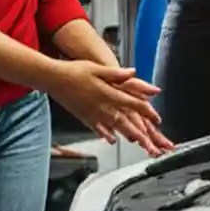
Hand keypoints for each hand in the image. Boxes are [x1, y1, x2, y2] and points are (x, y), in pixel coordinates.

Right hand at [46, 61, 166, 152]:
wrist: (53, 79)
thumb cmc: (74, 71)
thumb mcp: (98, 68)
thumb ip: (117, 74)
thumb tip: (133, 73)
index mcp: (108, 94)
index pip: (132, 104)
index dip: (147, 111)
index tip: (156, 117)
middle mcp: (102, 107)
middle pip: (125, 122)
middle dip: (140, 132)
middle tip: (151, 141)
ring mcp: (92, 114)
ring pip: (114, 128)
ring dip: (127, 135)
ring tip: (137, 142)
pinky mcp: (84, 116)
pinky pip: (98, 128)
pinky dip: (106, 134)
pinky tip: (110, 138)